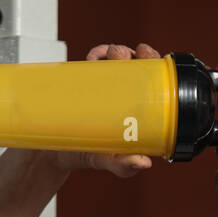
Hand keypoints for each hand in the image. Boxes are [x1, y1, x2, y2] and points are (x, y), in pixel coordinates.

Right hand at [48, 42, 160, 176]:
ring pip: (120, 59)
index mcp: (142, 112)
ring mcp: (110, 86)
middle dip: (139, 54)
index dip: (157, 68)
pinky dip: (97, 54)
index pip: (157, 85)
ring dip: (117, 51)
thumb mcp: (111, 162)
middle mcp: (129, 96)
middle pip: (142, 67)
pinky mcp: (90, 81)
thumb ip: (125, 165)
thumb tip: (144, 162)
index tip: (151, 59)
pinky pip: (96, 60)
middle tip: (126, 57)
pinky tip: (93, 58)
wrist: (60, 150)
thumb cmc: (93, 155)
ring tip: (110, 56)